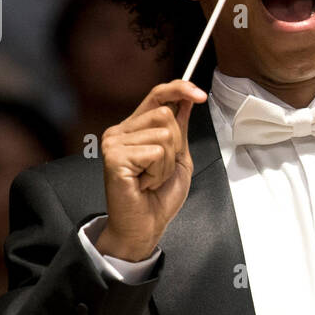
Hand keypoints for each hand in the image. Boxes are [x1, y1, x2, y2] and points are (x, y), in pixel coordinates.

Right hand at [96, 79, 207, 260]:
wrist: (145, 225)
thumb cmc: (158, 197)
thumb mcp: (178, 157)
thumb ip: (180, 128)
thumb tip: (186, 99)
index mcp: (134, 128)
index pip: (157, 95)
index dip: (179, 89)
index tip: (200, 95)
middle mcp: (120, 131)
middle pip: (165, 114)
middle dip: (176, 145)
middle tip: (161, 169)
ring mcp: (114, 142)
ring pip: (164, 134)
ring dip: (167, 163)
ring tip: (152, 178)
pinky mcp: (115, 157)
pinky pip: (156, 153)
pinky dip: (159, 172)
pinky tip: (145, 183)